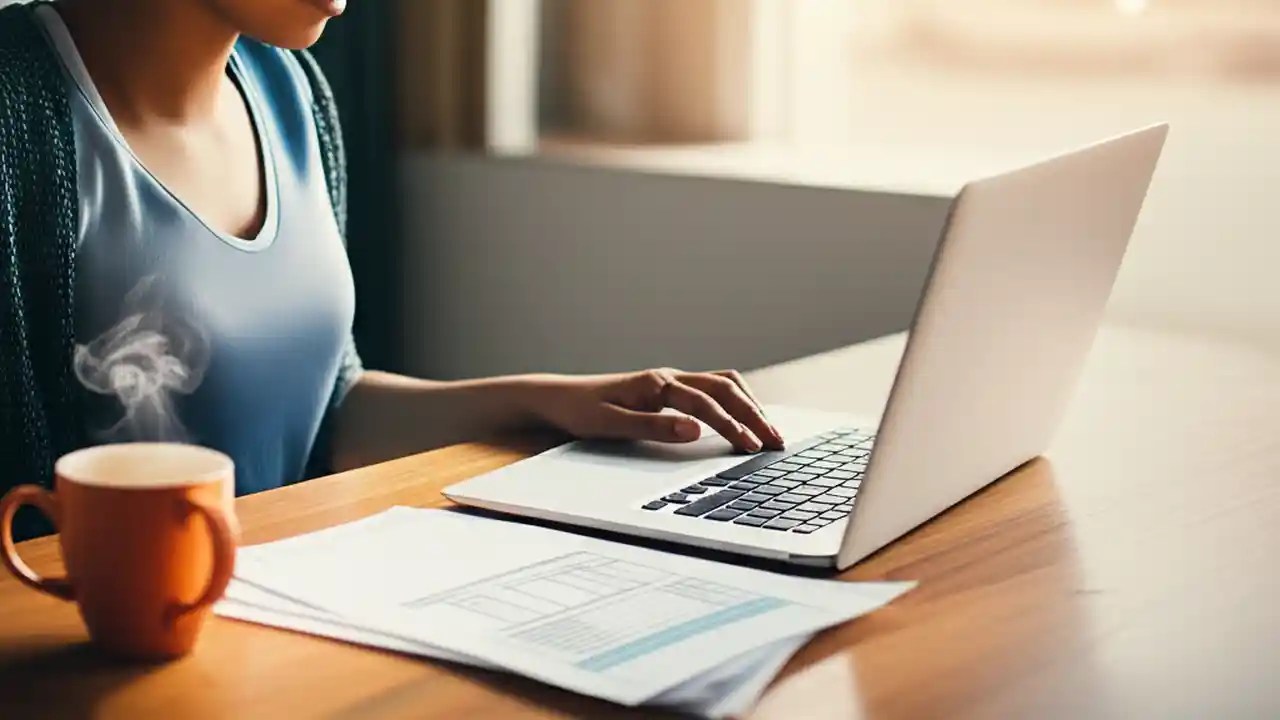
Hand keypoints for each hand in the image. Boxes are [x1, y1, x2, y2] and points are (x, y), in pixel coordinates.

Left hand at [526, 369, 784, 452]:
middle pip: (724, 388)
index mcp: (657, 384)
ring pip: (723, 383)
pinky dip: (735, 399)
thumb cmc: (581, 411)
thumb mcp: (611, 424)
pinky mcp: (670, 390)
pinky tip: (745, 416)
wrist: (559, 398)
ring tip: (770, 430)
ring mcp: (671, 381)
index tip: (752, 446)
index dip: (731, 425)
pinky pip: (712, 388)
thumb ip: (653, 427)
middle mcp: (668, 377)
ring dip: (749, 404)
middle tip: (776, 440)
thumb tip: (694, 430)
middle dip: (753, 413)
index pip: (705, 403)